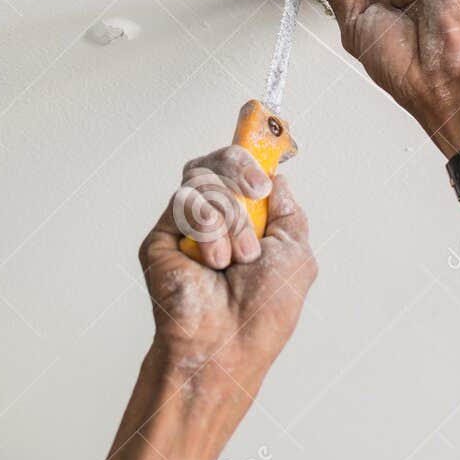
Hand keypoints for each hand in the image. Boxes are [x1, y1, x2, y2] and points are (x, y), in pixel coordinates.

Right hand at [140, 142, 316, 383]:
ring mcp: (187, 225)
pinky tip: (215, 259)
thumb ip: (286, 209)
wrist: (228, 343)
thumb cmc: (264, 312)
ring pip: (204, 177)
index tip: (260, 116)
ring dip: (231, 216)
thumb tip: (276, 174)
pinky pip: (186, 199)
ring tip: (238, 256)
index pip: (244, 168)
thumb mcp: (296, 251)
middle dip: (242, 167)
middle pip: (220, 160)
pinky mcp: (163, 234)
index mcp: (250, 220)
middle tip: (257, 191)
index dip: (250, 143)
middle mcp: (217, 218)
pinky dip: (209, 225)